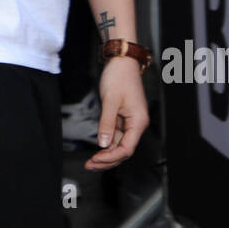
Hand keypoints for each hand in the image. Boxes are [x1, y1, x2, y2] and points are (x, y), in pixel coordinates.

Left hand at [85, 56, 148, 170]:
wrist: (122, 62)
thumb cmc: (120, 76)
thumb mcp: (110, 101)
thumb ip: (107, 124)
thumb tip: (103, 144)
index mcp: (138, 121)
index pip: (126, 149)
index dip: (111, 157)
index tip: (96, 160)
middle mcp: (136, 124)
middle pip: (123, 150)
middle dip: (107, 160)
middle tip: (90, 165)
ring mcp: (130, 122)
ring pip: (119, 145)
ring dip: (106, 154)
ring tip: (91, 161)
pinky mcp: (123, 118)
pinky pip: (116, 136)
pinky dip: (107, 144)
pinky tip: (98, 149)